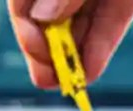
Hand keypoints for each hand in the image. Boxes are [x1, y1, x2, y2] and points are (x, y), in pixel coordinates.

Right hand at [8, 0, 132, 89]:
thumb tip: (43, 16)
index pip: (23, 3)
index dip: (26, 29)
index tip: (37, 50)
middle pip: (48, 20)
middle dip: (49, 52)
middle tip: (50, 79)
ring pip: (80, 27)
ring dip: (74, 57)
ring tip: (72, 81)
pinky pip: (109, 25)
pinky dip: (100, 48)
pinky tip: (92, 69)